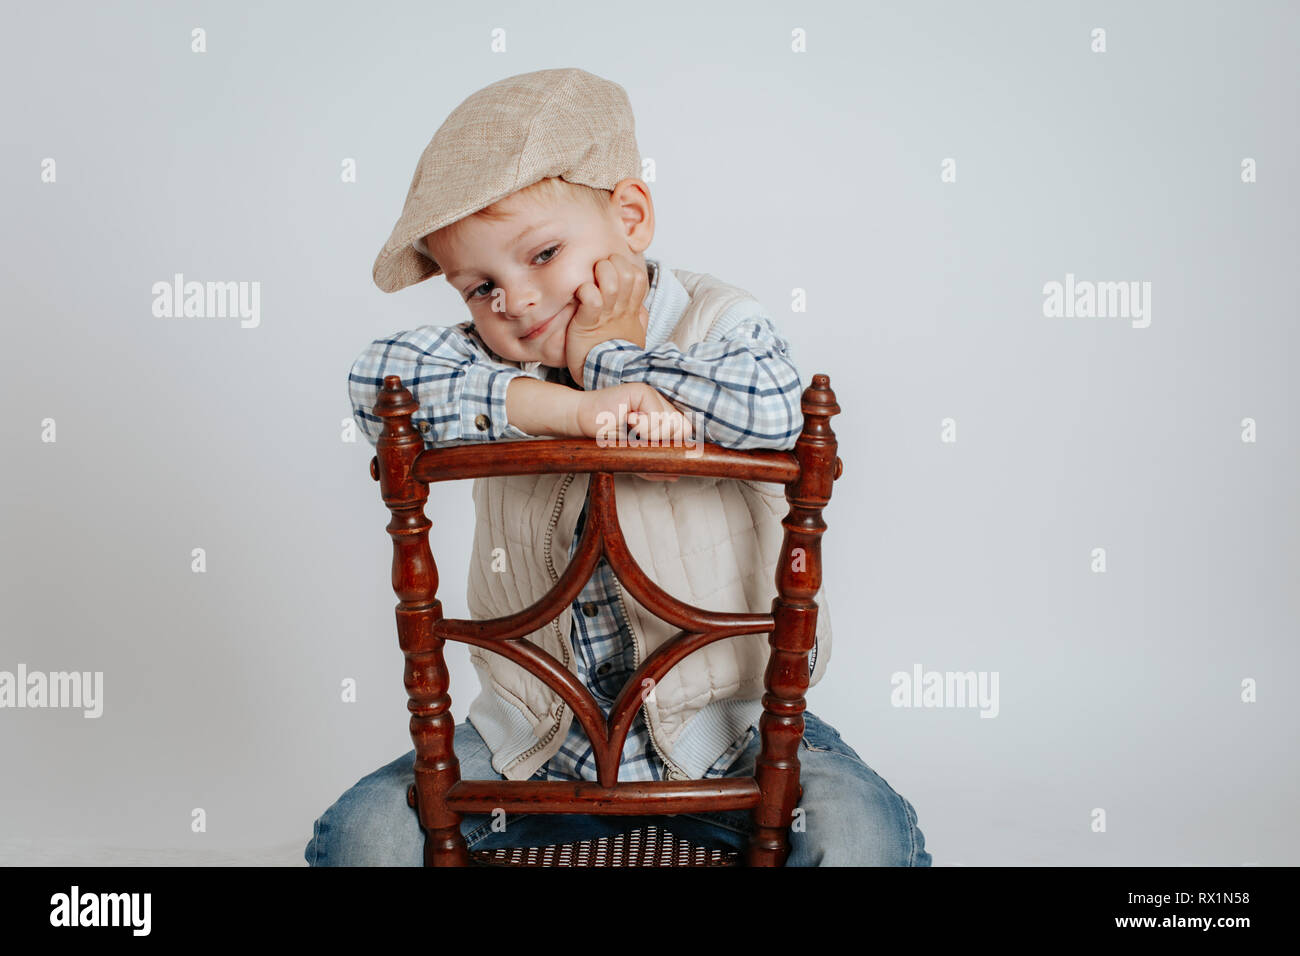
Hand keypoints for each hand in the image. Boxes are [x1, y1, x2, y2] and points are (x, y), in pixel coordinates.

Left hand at [565, 253, 649, 385]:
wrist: (604, 379)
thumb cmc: (612, 354)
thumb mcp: (632, 333)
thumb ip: (637, 316)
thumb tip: (641, 303)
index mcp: (630, 311)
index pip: (639, 276)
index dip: (626, 266)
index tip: (612, 272)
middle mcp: (621, 311)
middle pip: (627, 272)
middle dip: (611, 264)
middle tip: (599, 272)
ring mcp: (606, 316)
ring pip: (610, 280)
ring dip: (599, 273)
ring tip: (591, 281)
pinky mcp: (588, 323)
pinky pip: (592, 299)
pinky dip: (585, 291)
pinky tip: (581, 296)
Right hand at [574, 383, 691, 480]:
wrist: (579, 423)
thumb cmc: (603, 438)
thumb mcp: (633, 454)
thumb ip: (653, 463)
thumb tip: (676, 474)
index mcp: (661, 417)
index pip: (685, 432)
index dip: (675, 446)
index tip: (653, 450)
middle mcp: (660, 404)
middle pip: (682, 430)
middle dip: (661, 443)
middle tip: (638, 438)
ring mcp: (652, 395)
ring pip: (670, 424)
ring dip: (649, 435)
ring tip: (629, 427)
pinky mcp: (641, 391)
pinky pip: (656, 416)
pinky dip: (642, 427)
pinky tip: (627, 420)